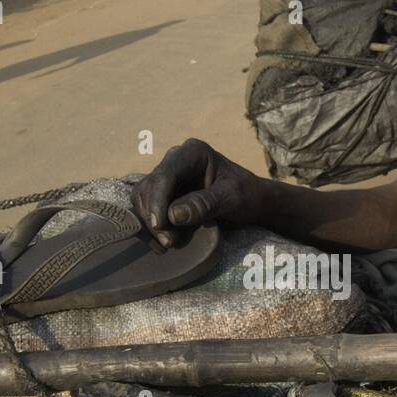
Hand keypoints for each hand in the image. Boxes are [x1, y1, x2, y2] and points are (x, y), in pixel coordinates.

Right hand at [132, 138, 258, 247]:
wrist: (253, 202)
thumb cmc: (248, 195)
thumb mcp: (232, 198)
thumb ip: (204, 204)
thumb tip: (173, 215)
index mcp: (193, 153)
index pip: (165, 174)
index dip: (157, 200)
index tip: (160, 225)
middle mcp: (176, 161)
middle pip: (149, 187)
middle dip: (153, 215)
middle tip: (168, 242)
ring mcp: (169, 177)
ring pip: (142, 198)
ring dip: (149, 223)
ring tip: (168, 243)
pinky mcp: (165, 194)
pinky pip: (147, 208)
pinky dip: (151, 225)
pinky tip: (162, 241)